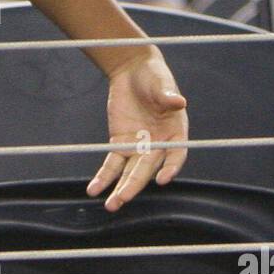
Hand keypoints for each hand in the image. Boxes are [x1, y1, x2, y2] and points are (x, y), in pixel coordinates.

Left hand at [86, 48, 187, 212]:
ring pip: (129, 172)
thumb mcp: (161, 82)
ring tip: (111, 205)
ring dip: (119, 188)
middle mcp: (158, 145)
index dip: (171, 167)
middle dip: (135, 184)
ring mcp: (138, 146)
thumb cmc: (154, 75)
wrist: (132, 68)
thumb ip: (167, 95)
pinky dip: (104, 177)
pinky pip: (112, 163)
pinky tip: (94, 190)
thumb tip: (179, 101)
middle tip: (123, 198)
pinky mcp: (120, 143)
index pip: (176, 154)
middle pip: (147, 168)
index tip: (162, 178)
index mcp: (175, 133)